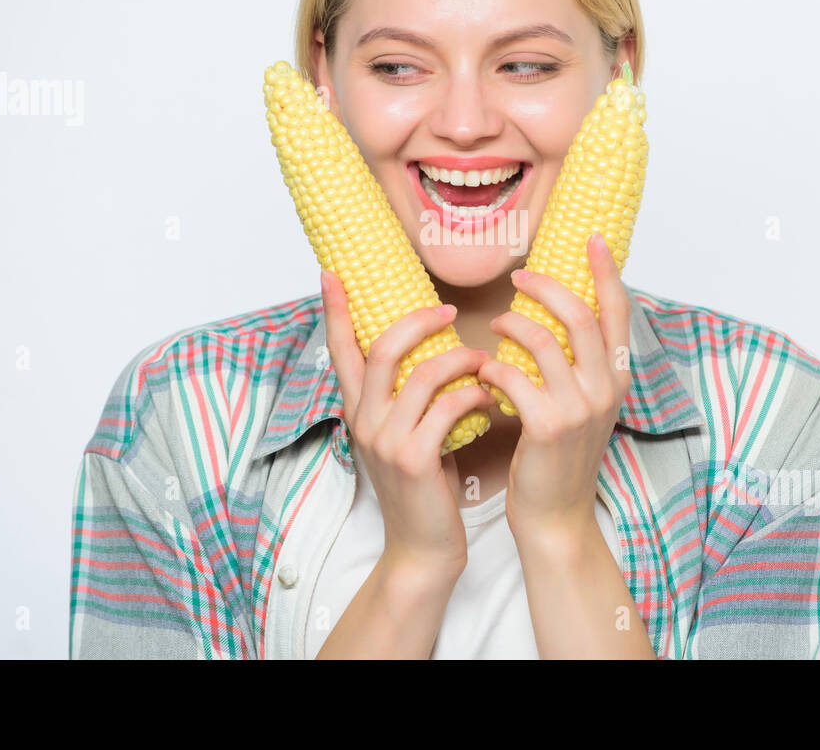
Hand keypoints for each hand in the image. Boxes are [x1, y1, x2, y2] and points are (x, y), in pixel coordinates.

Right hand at [320, 269, 494, 577]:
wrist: (422, 548)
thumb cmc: (425, 486)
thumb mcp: (406, 434)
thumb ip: (408, 397)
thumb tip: (432, 350)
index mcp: (358, 410)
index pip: (340, 350)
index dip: (335, 310)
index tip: (331, 272)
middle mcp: (364, 420)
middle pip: (381, 348)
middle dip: (417, 320)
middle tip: (449, 307)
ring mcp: (386, 440)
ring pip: (421, 374)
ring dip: (459, 360)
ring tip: (482, 359)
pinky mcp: (413, 459)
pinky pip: (447, 408)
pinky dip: (472, 394)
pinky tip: (488, 395)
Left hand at [475, 233, 632, 542]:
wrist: (555, 516)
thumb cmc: (558, 456)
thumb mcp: (582, 405)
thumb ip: (577, 364)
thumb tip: (556, 313)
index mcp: (616, 378)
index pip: (618, 312)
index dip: (607, 272)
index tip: (591, 239)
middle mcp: (605, 389)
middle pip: (581, 315)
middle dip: (546, 287)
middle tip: (519, 276)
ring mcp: (578, 409)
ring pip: (542, 341)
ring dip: (510, 326)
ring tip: (493, 327)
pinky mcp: (546, 427)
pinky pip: (512, 377)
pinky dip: (492, 369)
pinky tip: (482, 375)